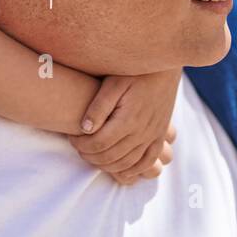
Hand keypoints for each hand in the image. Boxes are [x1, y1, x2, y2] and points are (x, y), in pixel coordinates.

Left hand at [67, 69, 180, 184]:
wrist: (165, 66)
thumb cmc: (135, 71)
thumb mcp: (113, 82)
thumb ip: (99, 106)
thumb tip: (84, 129)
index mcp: (129, 119)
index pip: (99, 144)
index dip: (81, 145)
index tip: (72, 137)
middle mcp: (142, 132)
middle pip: (111, 157)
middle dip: (90, 156)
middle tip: (78, 147)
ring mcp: (153, 136)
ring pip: (127, 164)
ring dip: (107, 166)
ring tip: (93, 155)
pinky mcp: (160, 136)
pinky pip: (148, 162)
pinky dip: (132, 171)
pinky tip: (119, 169)